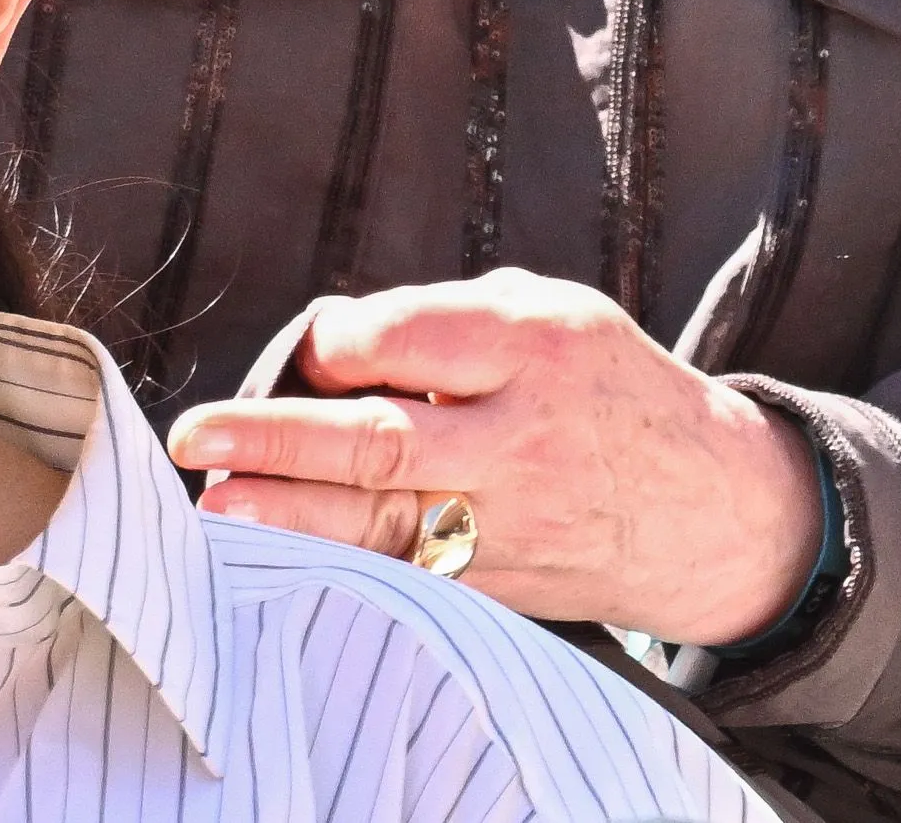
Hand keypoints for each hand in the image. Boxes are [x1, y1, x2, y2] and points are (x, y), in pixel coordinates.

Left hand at [165, 271, 824, 641]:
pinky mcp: (494, 586)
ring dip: (286, 516)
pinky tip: (273, 552)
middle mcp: (521, 439)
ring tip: (216, 503)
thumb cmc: (603, 389)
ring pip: (378, 526)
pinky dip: (330, 564)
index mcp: (540, 348)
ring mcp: (506, 524)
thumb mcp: (556, 315)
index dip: (337, 343)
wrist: (701, 505)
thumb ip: (447, 319)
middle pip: (382, 443)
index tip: (307, 349)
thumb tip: (327, 343)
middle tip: (199, 433)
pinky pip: (397, 575)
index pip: (412, 338)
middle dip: (277, 438)